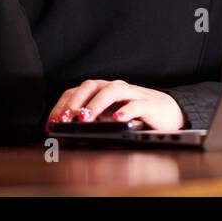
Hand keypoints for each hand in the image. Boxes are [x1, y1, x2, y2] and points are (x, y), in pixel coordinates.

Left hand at [47, 80, 185, 130]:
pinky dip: (126, 110)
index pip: (77, 91)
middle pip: (91, 85)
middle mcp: (115, 88)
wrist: (169, 113)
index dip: (62, 105)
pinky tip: (118, 119)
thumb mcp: (108, 119)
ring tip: (86, 118)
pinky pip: (137, 103)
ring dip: (96, 104)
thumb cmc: (135, 116)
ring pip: (112, 90)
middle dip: (75, 102)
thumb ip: (91, 123)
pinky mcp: (149, 104)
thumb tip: (66, 134)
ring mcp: (132, 94)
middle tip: (65, 119)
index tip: (52, 123)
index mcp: (102, 91)